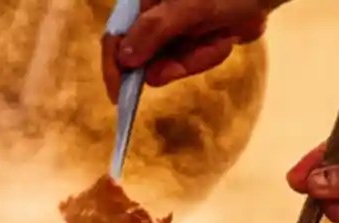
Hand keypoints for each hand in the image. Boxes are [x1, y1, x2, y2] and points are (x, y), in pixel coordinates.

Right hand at [102, 0, 272, 101]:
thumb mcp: (190, 8)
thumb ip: (155, 30)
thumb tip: (124, 58)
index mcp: (143, 1)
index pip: (116, 37)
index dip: (114, 68)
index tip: (118, 96)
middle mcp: (151, 15)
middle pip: (144, 57)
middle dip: (176, 62)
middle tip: (200, 53)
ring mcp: (170, 30)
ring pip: (168, 65)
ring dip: (197, 58)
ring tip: (221, 37)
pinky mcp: (188, 41)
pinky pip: (187, 63)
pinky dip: (207, 56)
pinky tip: (225, 38)